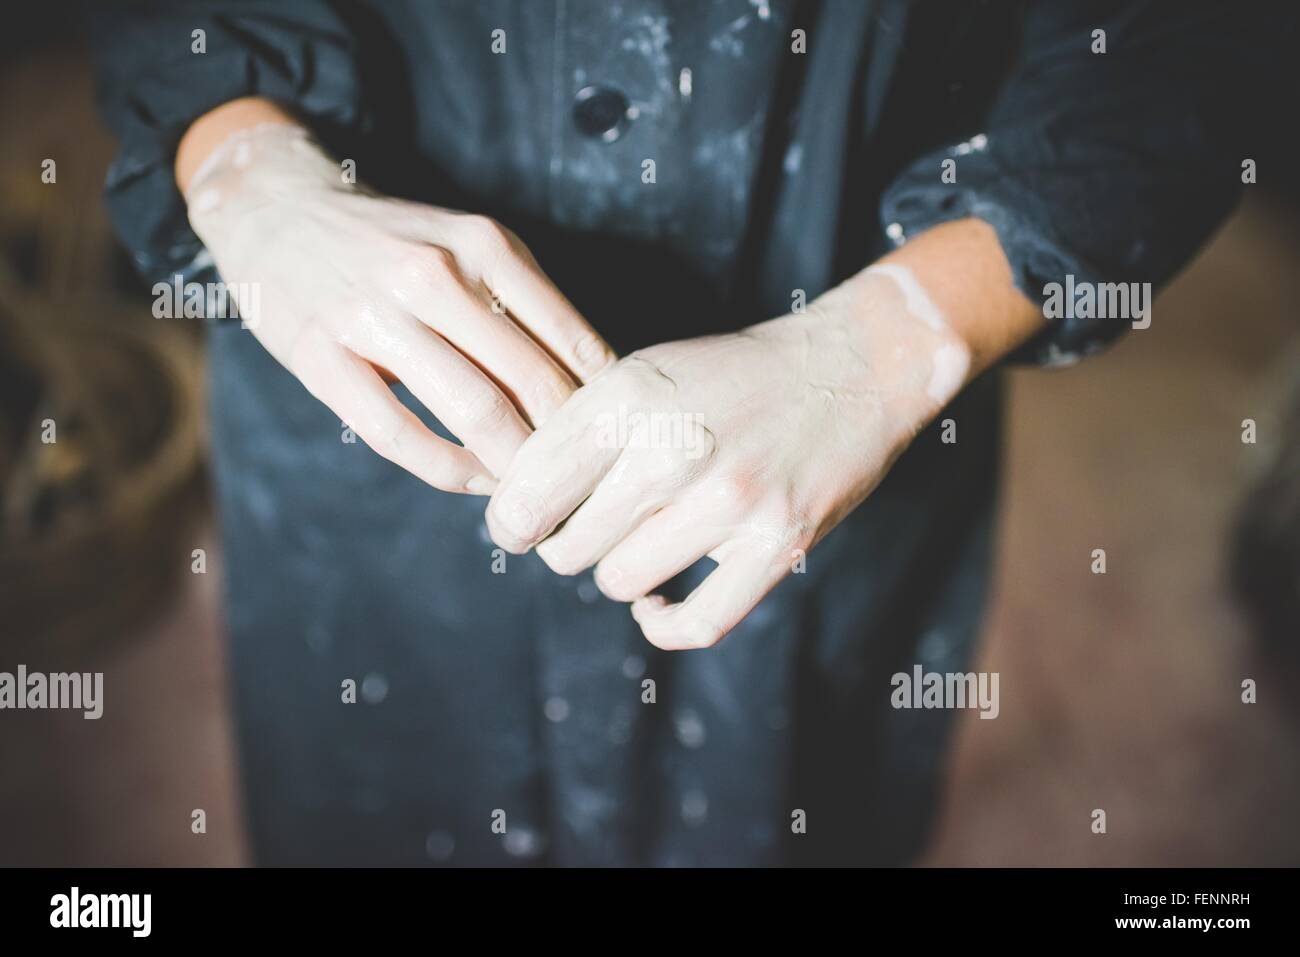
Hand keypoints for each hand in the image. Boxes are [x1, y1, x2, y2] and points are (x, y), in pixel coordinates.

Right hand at [184, 120, 613, 492]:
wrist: (279, 208)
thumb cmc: (396, 242)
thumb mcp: (469, 244)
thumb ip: (526, 301)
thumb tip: (597, 380)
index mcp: (483, 244)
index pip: (569, 339)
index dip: (602, 401)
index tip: (617, 440)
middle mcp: (433, 274)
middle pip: (529, 381)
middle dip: (566, 443)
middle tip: (585, 481)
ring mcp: (373, 315)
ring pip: (473, 411)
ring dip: (514, 465)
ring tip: (538, 493)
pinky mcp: (322, 357)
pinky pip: (400, 434)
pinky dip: (449, 470)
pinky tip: (476, 481)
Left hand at [484, 266, 972, 648]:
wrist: (850, 366)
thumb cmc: (732, 376)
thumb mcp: (643, 374)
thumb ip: (577, 432)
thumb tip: (505, 499)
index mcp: (628, 398)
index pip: (527, 491)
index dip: (511, 522)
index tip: (523, 527)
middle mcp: (672, 448)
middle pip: (568, 545)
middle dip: (567, 545)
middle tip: (591, 529)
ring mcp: (729, 500)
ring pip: (621, 581)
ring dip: (620, 574)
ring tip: (637, 545)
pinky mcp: (777, 544)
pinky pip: (695, 623)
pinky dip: (662, 625)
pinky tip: (657, 604)